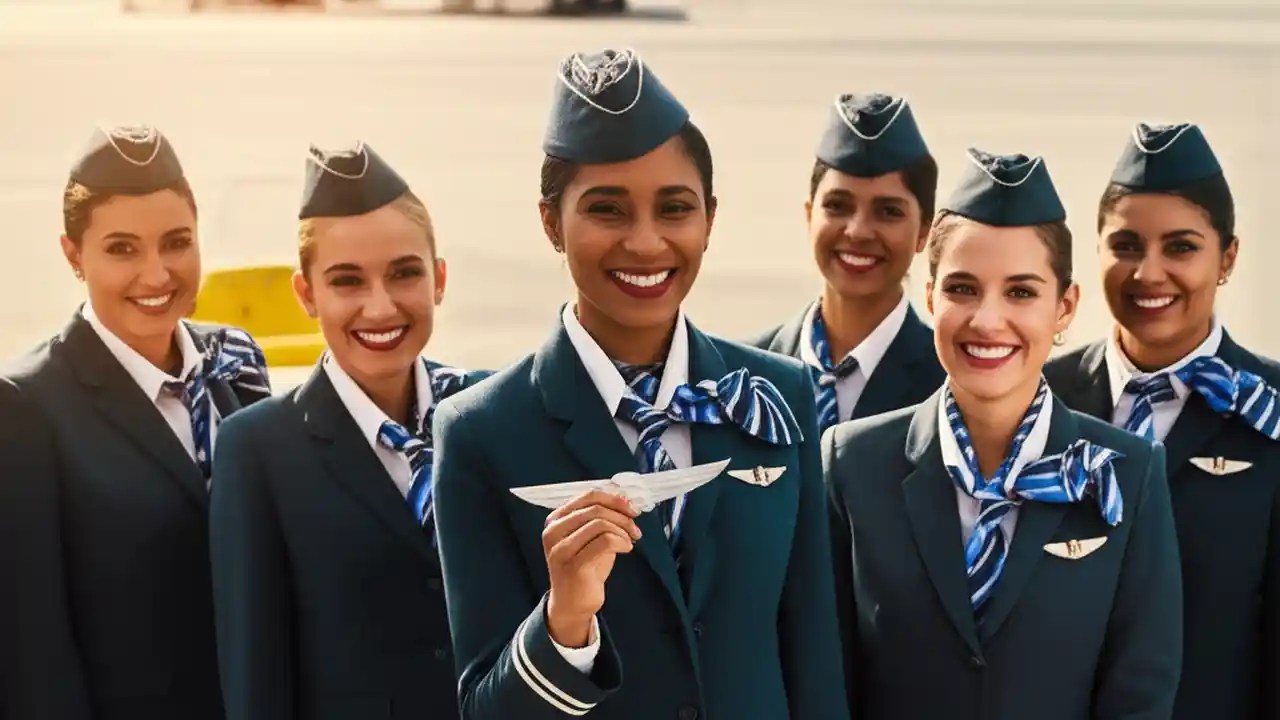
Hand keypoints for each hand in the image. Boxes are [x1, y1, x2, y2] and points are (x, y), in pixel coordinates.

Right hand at [543, 490, 642, 647]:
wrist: (571, 603)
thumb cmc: (583, 567)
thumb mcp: (588, 537)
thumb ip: (599, 517)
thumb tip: (624, 499)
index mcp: (555, 519)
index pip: (588, 496)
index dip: (614, 499)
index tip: (632, 509)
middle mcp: (553, 532)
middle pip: (596, 509)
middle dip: (622, 516)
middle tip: (635, 528)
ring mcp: (561, 549)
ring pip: (600, 524)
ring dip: (623, 530)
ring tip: (630, 541)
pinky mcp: (574, 566)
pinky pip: (605, 542)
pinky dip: (621, 541)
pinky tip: (626, 548)